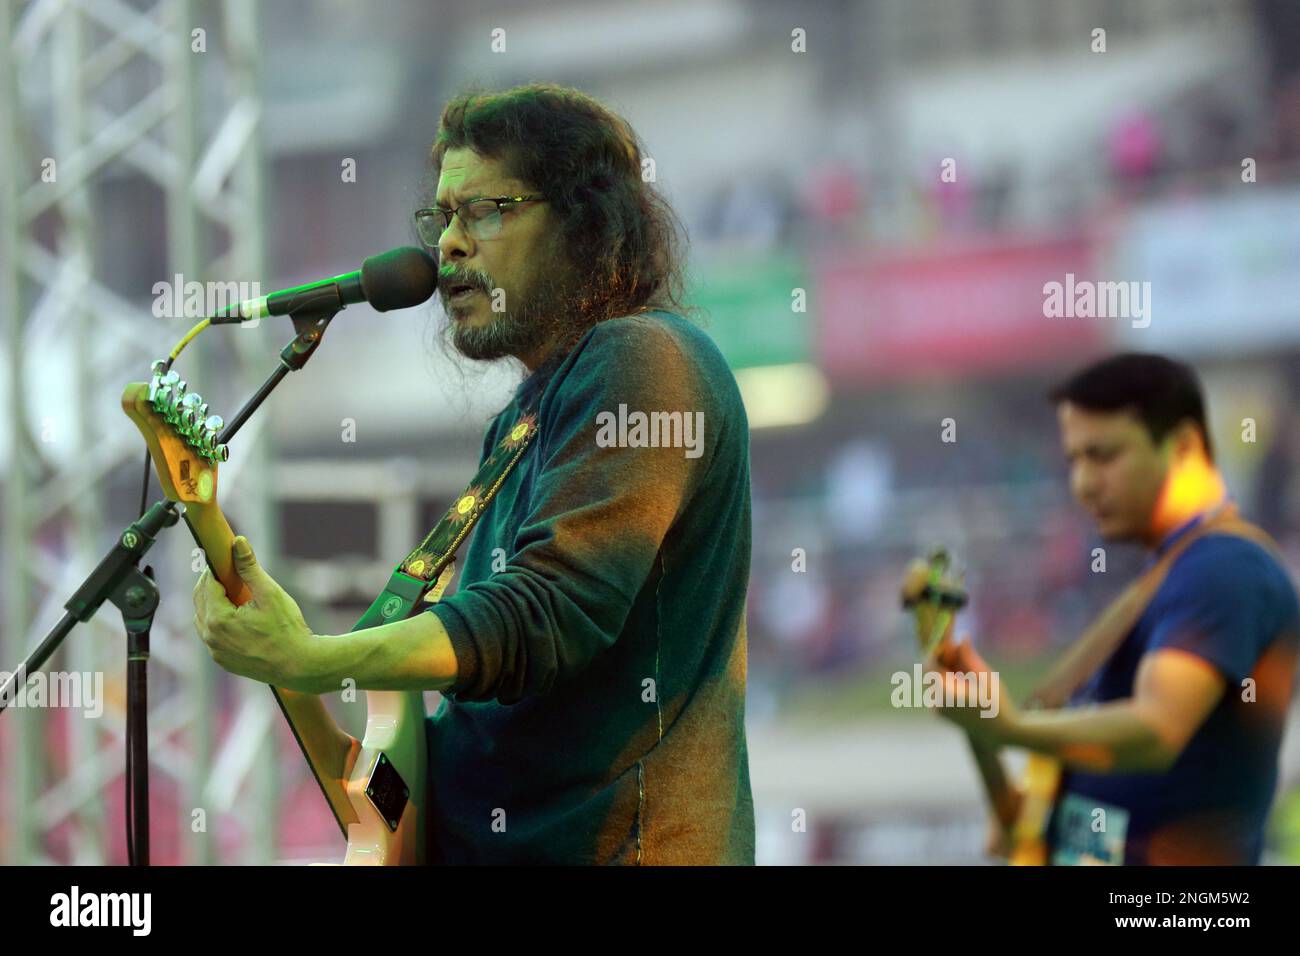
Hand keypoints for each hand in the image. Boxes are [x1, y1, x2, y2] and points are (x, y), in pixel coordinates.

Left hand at [193, 536, 321, 691]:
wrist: (298, 665)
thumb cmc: (287, 630)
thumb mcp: (270, 594)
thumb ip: (250, 568)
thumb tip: (238, 542)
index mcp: (218, 618)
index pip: (206, 584)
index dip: (215, 568)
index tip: (223, 559)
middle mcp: (210, 636)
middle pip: (201, 600)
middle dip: (212, 584)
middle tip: (230, 573)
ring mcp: (215, 651)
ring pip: (203, 618)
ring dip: (213, 603)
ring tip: (234, 595)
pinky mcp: (222, 660)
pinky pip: (212, 636)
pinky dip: (218, 622)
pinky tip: (237, 616)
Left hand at [923, 635, 1017, 744]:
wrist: (1002, 733)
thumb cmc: (997, 703)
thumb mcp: (985, 676)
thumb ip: (969, 657)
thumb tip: (962, 637)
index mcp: (944, 691)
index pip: (930, 662)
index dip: (940, 650)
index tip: (952, 642)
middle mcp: (936, 701)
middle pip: (931, 671)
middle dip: (943, 660)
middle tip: (959, 651)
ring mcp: (937, 709)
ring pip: (934, 681)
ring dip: (946, 672)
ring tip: (966, 672)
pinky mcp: (940, 714)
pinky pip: (937, 691)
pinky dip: (947, 684)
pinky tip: (964, 684)